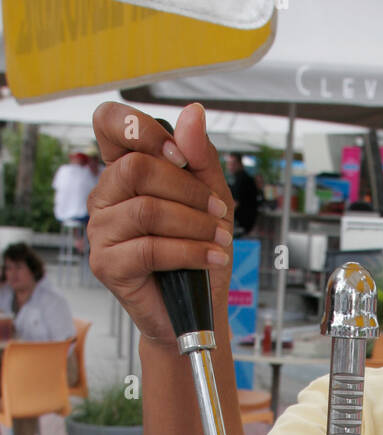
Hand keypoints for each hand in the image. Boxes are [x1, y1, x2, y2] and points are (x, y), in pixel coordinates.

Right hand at [88, 102, 233, 344]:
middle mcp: (104, 196)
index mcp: (122, 171)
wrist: (196, 311)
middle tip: (218, 213)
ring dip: (194, 224)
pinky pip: (150, 247)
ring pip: (146, 209)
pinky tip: (212, 258)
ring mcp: (100, 231)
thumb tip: (193, 113)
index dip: (144, 130)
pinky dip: (190, 251)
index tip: (181, 156)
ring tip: (220, 239)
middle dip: (187, 189)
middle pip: (137, 167)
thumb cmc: (199, 253)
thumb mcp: (210, 198)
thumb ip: (199, 157)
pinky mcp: (106, 265)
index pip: (110, 122)